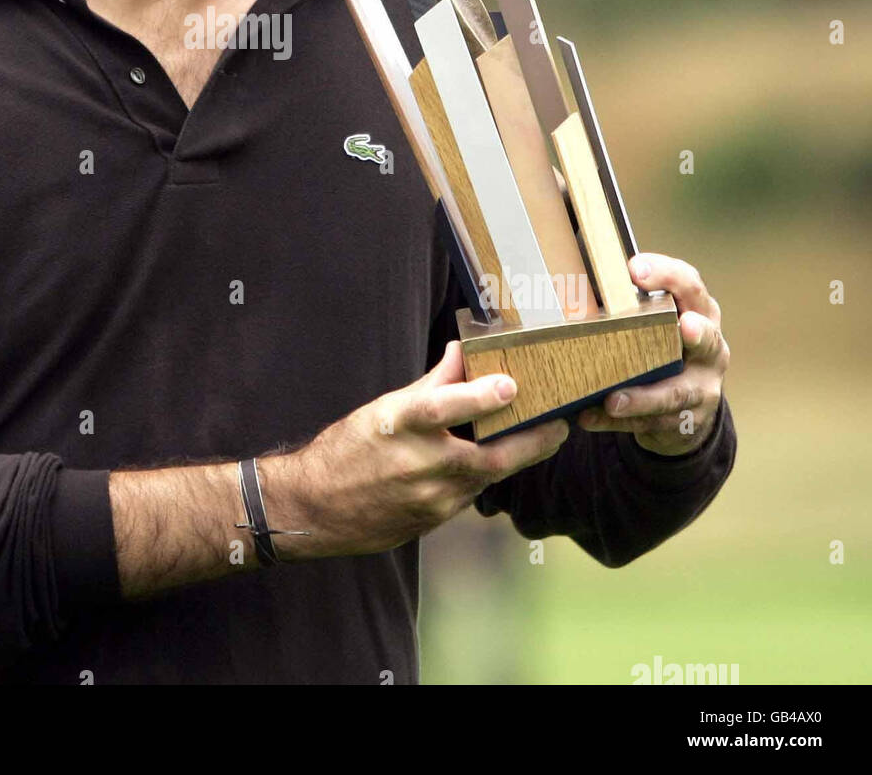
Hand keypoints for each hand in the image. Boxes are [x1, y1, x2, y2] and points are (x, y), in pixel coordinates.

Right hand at [262, 340, 569, 559]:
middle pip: (488, 458)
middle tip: (560, 426)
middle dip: (532, 443)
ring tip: (534, 436)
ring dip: (511, 458)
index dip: (478, 396)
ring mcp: (427, 500)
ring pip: (485, 478)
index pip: (442, 408)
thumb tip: (463, 353)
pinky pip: (469, 495)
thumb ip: (432, 383)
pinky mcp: (432, 521)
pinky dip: (483, 476)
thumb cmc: (347, 448)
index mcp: (398, 426)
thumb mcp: (383, 407)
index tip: (511, 384)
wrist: (314, 508)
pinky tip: (489, 461)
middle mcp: (416, 465)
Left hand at [576, 253, 728, 455]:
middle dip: (698, 334)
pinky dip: (615, 422)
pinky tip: (587, 417)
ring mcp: (702, 388)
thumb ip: (625, 298)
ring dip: (643, 397)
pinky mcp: (686, 422)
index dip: (667, 274)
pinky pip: (650, 424)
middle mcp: (710, 349)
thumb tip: (569, 263)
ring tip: (612, 399)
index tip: (635, 268)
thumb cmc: (657, 343)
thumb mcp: (652, 318)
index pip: (690, 286)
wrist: (683, 405)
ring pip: (677, 393)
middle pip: (707, 339)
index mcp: (698, 311)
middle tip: (685, 327)